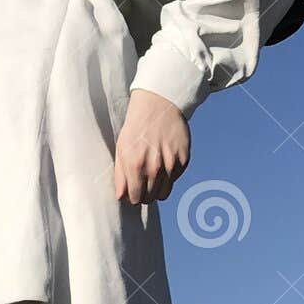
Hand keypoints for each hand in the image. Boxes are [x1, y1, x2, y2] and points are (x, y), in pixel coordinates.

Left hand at [114, 89, 190, 204]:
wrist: (159, 105)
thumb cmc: (136, 128)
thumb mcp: (121, 148)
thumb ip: (120, 175)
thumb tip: (121, 197)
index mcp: (135, 165)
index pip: (135, 198)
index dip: (132, 196)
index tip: (132, 190)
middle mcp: (154, 167)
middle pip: (149, 198)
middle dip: (144, 194)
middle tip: (141, 182)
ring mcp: (171, 164)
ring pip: (163, 194)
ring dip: (156, 189)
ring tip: (151, 175)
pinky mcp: (183, 160)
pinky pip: (174, 181)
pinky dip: (168, 177)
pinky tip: (163, 161)